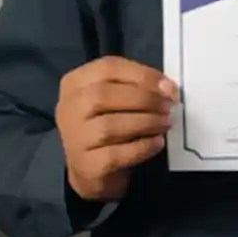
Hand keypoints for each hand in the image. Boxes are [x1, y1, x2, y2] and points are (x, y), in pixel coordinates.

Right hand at [55, 56, 179, 201]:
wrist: (90, 169)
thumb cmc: (105, 124)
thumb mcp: (114, 98)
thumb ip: (135, 86)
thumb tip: (167, 88)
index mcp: (75, 82)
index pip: (107, 68)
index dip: (142, 75)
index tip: (168, 86)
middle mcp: (68, 108)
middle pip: (104, 94)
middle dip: (144, 99)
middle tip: (169, 106)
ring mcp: (73, 137)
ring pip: (109, 125)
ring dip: (146, 122)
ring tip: (166, 123)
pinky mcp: (85, 164)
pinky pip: (115, 154)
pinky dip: (142, 147)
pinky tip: (158, 143)